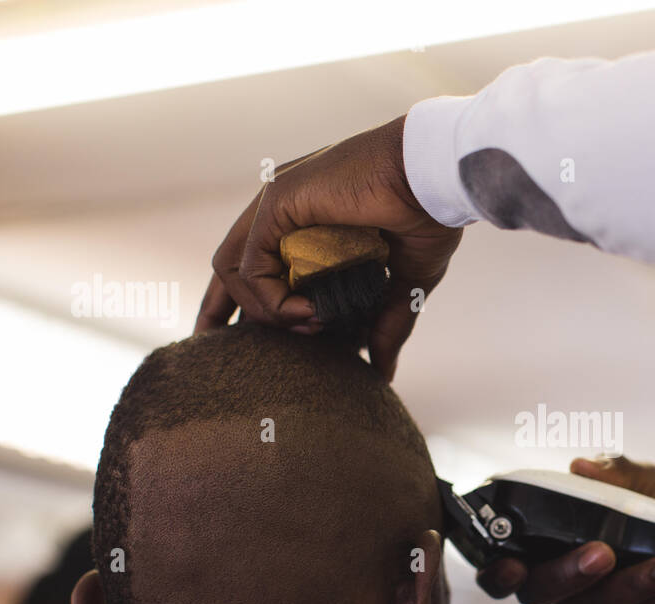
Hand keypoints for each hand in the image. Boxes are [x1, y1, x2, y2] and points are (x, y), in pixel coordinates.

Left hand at [195, 116, 462, 379]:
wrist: (435, 179)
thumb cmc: (427, 217)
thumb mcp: (404, 283)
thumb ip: (385, 324)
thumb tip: (382, 373)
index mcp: (306, 220)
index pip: (255, 265)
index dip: (243, 304)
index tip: (232, 341)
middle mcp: (282, 211)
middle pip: (229, 267)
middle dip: (219, 311)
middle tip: (231, 351)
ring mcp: (275, 205)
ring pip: (234, 271)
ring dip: (267, 312)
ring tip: (312, 324)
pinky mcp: (276, 203)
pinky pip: (251, 267)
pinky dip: (273, 300)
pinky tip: (310, 311)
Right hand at [476, 456, 654, 603]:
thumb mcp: (646, 487)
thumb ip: (617, 473)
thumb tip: (581, 467)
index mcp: (546, 547)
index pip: (503, 565)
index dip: (497, 570)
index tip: (512, 563)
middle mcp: (557, 586)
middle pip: (542, 590)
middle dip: (571, 572)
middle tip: (605, 552)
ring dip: (639, 581)